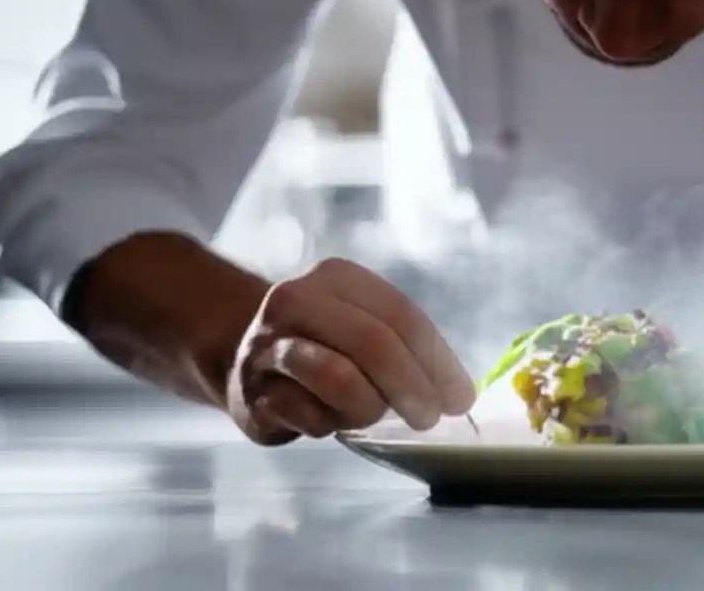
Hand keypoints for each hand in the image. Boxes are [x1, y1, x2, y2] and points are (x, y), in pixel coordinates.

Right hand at [228, 258, 475, 444]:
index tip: (461, 398)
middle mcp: (296, 300)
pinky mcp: (251, 394)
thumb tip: (459, 395)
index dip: (437, 361)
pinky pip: (308, 418)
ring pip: (338, 378)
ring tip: (371, 415)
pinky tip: (326, 419)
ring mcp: (267, 345)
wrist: (242, 357)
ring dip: (368, 407)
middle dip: (412, 387)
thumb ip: (410, 349)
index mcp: (337, 277)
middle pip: (373, 342)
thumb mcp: (365, 326)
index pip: (401, 315)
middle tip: (429, 418)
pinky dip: (329, 425)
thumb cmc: (325, 344)